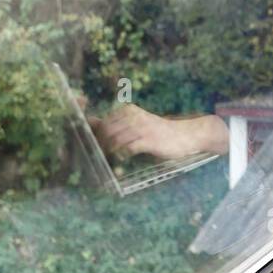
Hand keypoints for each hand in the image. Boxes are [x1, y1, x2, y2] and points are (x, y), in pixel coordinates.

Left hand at [87, 103, 225, 161]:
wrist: (183, 135)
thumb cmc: (157, 131)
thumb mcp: (135, 123)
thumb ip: (113, 122)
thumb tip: (89, 120)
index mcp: (128, 111)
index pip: (104, 123)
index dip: (98, 137)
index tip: (98, 148)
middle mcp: (134, 116)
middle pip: (107, 132)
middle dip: (101, 146)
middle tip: (102, 156)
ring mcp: (141, 128)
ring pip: (115, 140)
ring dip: (110, 153)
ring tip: (110, 161)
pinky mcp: (149, 141)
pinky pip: (128, 149)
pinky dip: (122, 157)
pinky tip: (122, 161)